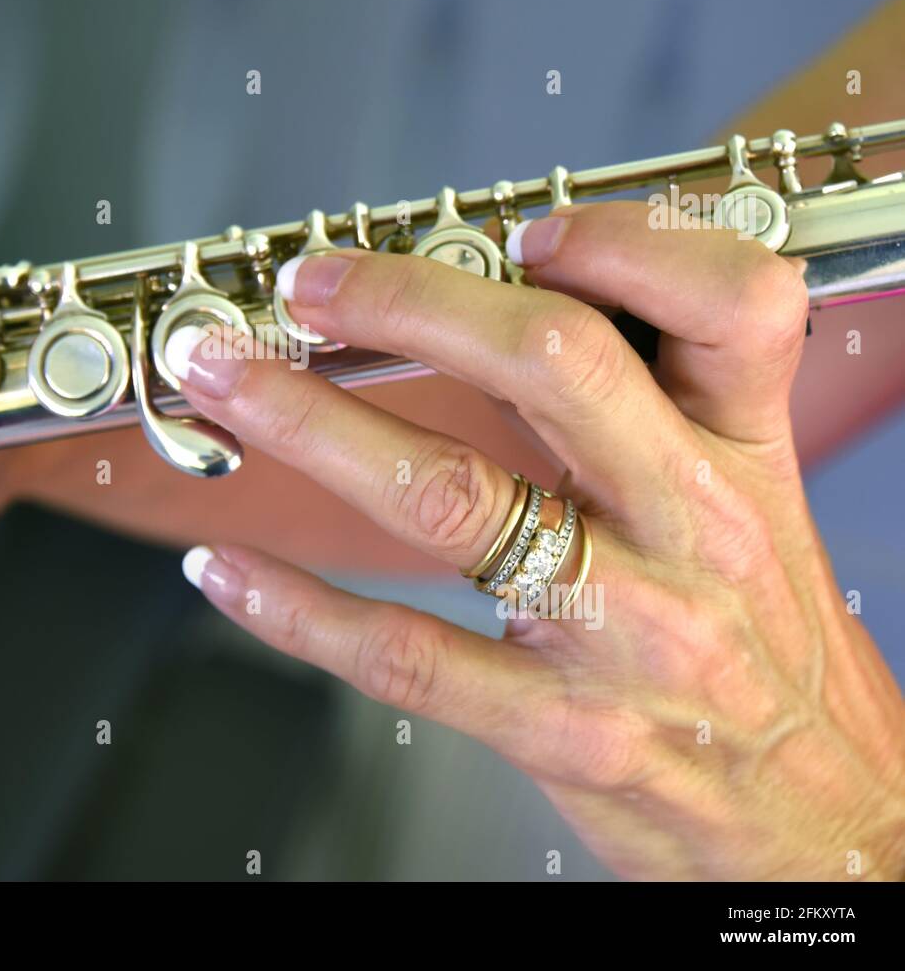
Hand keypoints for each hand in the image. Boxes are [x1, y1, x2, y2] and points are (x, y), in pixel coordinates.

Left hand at [164, 201, 904, 879]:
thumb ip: (662, 412)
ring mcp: (625, 630)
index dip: (622, 243)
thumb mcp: (758, 509)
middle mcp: (690, 526)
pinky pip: (410, 657)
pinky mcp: (567, 730)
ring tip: (226, 378)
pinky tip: (231, 572)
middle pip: (553, 366)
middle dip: (408, 301)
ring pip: (452, 496)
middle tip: (310, 284)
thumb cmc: (777, 655)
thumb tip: (523, 316)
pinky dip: (301, 611)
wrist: (836, 830)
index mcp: (743, 456)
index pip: (726, 304)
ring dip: (313, 423)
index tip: (519, 232)